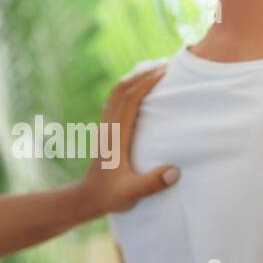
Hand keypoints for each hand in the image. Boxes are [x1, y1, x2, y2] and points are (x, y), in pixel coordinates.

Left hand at [75, 65, 178, 215]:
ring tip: (155, 71)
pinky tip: (140, 91)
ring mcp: (105, 127)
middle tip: (165, 64)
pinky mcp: (106, 131)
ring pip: (116, 93)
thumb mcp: (132, 192)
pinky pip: (115, 102)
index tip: (164, 72)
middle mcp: (108, 126)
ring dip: (134, 78)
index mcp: (116, 135)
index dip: (145, 83)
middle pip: (121, 89)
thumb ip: (152, 183)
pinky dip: (128, 89)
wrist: (86, 198)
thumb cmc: (109, 196)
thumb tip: (175, 171)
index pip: (129, 100)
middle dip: (142, 74)